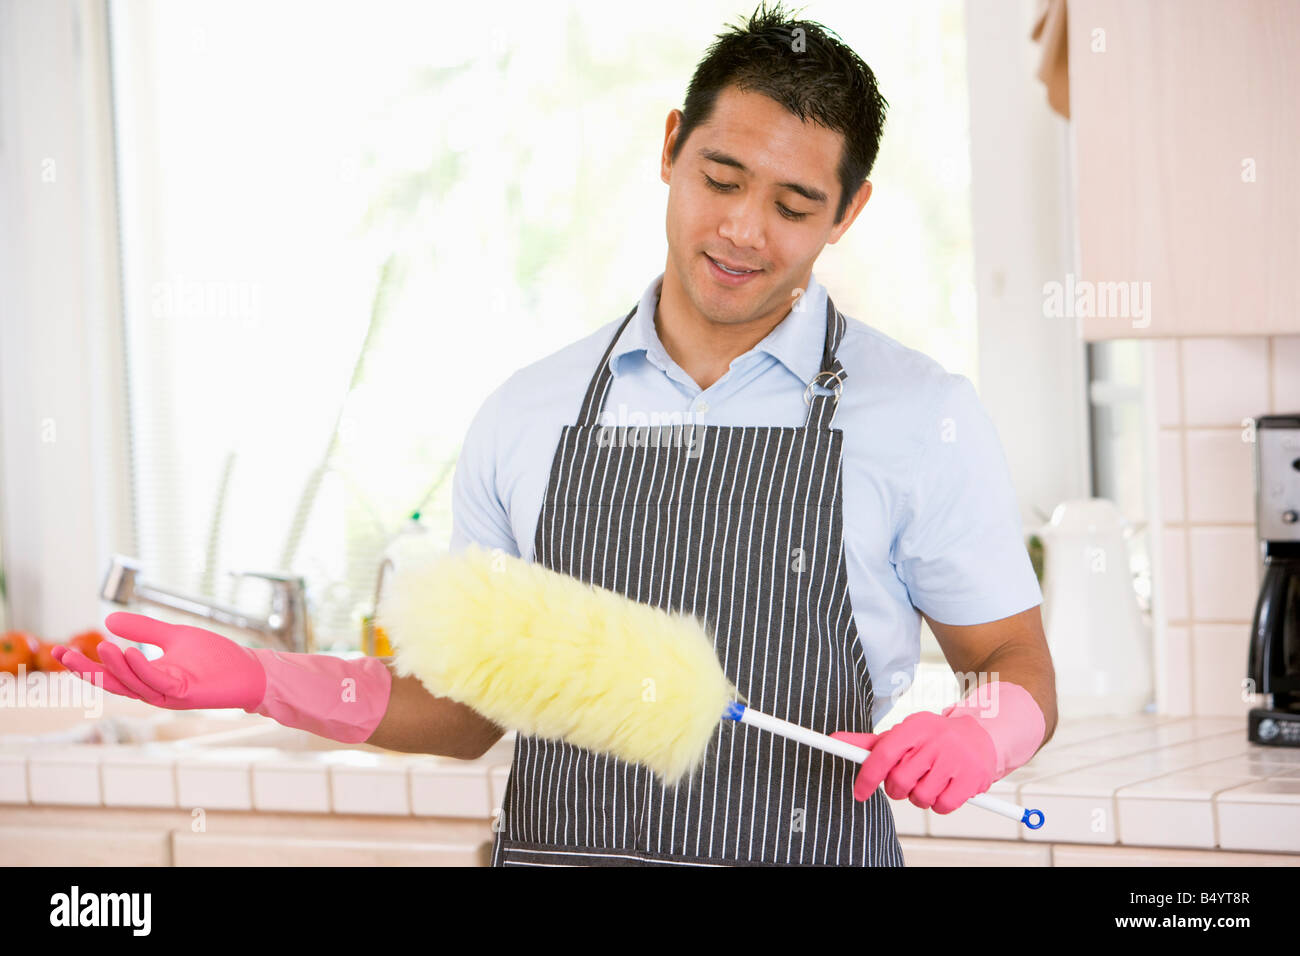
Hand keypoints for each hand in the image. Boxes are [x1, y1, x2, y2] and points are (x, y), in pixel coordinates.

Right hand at [52, 612, 266, 710]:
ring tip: (100, 646)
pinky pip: (158, 681)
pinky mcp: (186, 693)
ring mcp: (169, 694)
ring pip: (133, 684)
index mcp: (147, 678)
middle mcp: (153, 690)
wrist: (250, 671)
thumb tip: (109, 620)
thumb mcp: (174, 637)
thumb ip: (144, 630)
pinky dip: (142, 668)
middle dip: (86, 670)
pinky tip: (130, 651)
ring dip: (115, 666)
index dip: (82, 665)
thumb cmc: (215, 658)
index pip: (109, 674)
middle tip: (61, 653)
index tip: (57, 650)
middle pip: (112, 683)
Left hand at [830, 710, 997, 813]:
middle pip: (899, 782)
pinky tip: (944, 787)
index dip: (867, 777)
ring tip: (928, 780)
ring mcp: (955, 759)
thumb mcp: (902, 734)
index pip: (882, 754)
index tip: (859, 792)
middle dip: (897, 789)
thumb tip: (835, 738)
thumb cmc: (932, 738)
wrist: (980, 736)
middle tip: (906, 780)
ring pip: (919, 797)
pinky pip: (941, 806)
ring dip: (919, 796)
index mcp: (914, 726)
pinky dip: (939, 804)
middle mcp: (935, 740)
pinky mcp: (971, 779)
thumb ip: (869, 743)